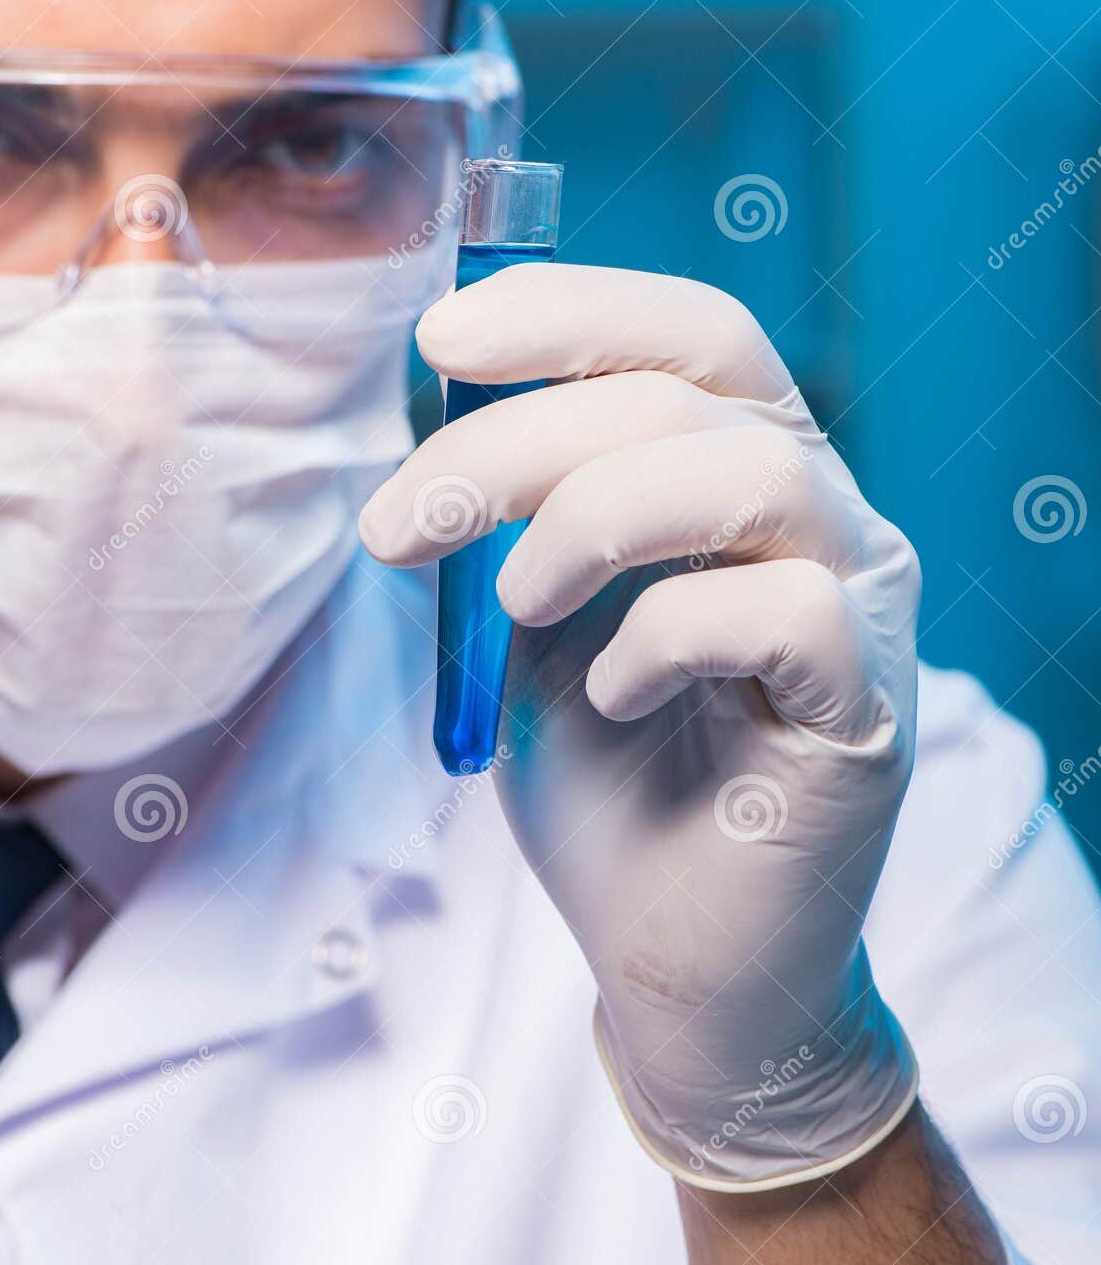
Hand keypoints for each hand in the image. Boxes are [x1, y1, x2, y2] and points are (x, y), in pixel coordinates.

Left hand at [360, 263, 921, 1189]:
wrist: (667, 954)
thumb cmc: (608, 782)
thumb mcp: (535, 621)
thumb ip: (524, 514)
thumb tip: (452, 404)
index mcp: (742, 478)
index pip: (689, 335)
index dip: (568, 310)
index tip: (438, 339)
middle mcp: (824, 520)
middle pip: (689, 393)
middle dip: (515, 442)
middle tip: (398, 526)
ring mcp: (858, 612)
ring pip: (751, 472)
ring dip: (590, 522)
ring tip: (517, 608)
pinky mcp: (865, 711)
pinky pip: (781, 613)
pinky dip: (659, 636)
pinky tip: (608, 697)